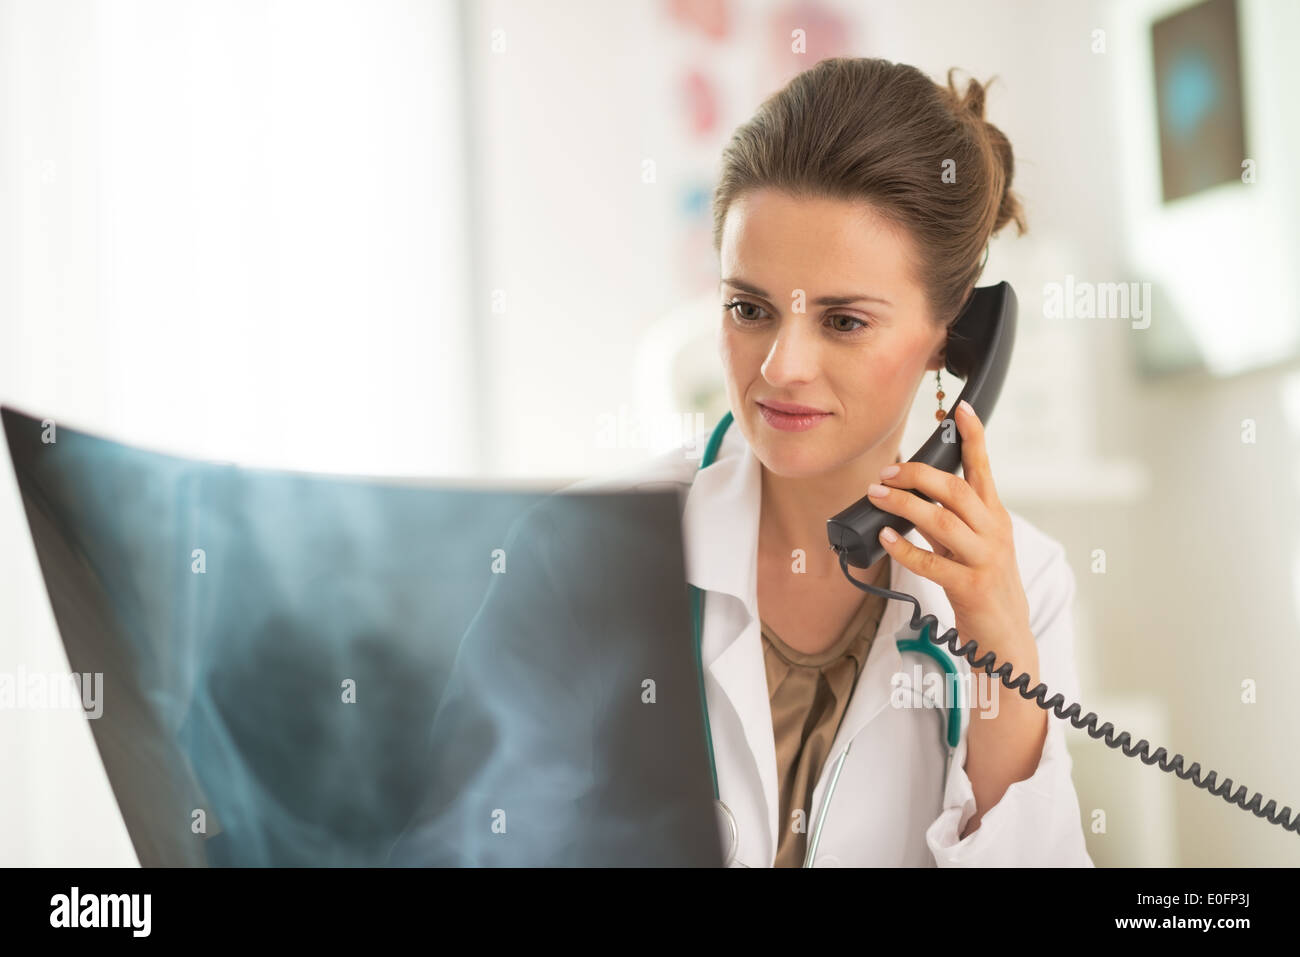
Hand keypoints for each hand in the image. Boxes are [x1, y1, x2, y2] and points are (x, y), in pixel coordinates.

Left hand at [866, 399, 1046, 831]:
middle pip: (958, 490)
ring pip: (944, 521)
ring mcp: (986, 561)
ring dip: (906, 505)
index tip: (961, 408)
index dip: (974, 438)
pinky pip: (934, 562)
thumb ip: (949, 523)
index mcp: (996, 519)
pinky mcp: (972, 588)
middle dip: (920, 474)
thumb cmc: (985, 592)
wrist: (1007, 642)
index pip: (985, 470)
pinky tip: (887, 538)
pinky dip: (907, 548)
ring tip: (878, 496)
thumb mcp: (973, 548)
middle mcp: (995, 534)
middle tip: (887, 470)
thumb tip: (911, 497)